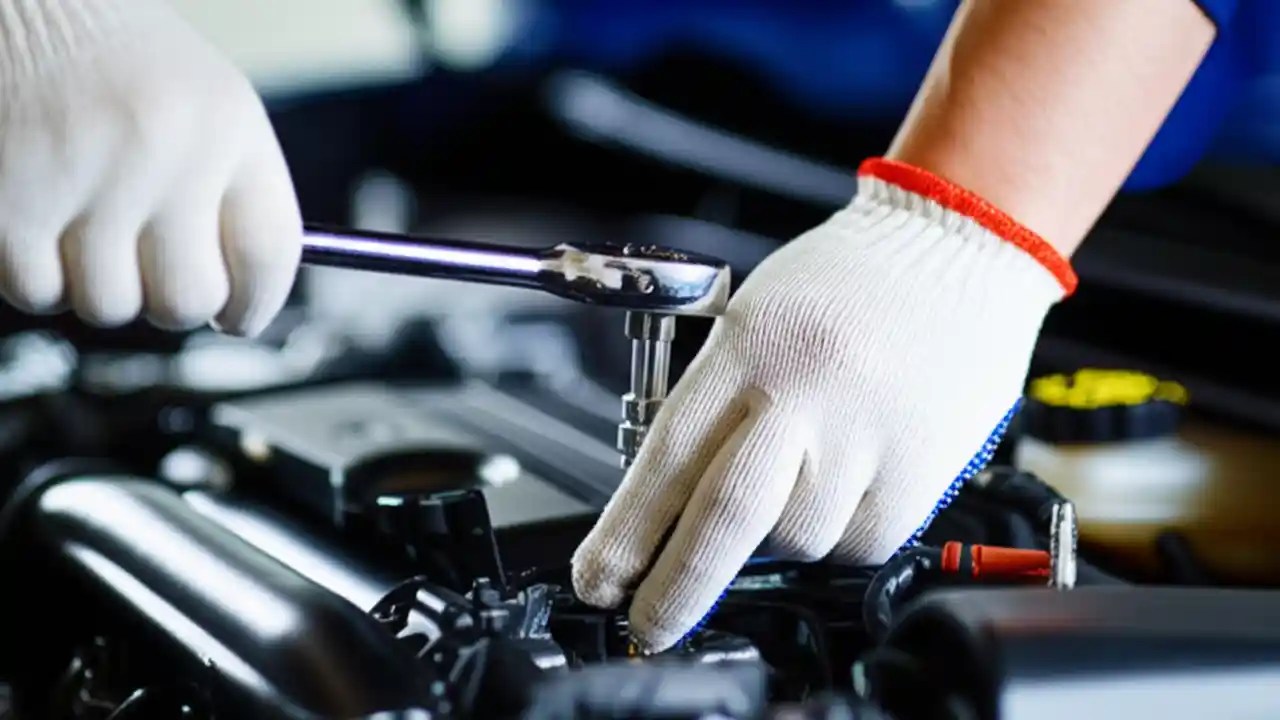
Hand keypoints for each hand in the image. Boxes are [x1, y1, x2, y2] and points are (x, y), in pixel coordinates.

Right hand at [0, 0, 299, 334]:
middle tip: (146, 268)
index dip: (257, 302)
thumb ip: (231, 190)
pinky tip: (35, 217)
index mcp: (228, 124)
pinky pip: (36, 291)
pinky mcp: (12, 198)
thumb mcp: (203, 103)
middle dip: (168, 301)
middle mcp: (166, 148)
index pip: (271, 252)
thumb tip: (244, 296)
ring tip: (81, 220)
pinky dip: (32, 273)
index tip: (239, 316)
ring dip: (93, 282)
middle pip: (188, 300)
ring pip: (109, 306)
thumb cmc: (115, 60)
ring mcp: (86, 173)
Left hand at [571, 159, 1076, 651]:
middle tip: (647, 625)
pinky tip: (849, 478)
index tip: (597, 581)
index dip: (625, 536)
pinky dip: (836, 534)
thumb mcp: (754, 319)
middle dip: (675, 590)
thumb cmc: (845, 283)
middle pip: (723, 521)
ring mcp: (866, 438)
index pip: (667, 461)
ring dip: (777, 536)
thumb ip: (717, 408)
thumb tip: (676, 510)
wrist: (957, 248)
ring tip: (807, 466)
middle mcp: (804, 395)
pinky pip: (855, 546)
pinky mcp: (919, 476)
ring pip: (792, 541)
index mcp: (749, 348)